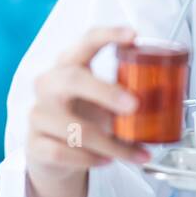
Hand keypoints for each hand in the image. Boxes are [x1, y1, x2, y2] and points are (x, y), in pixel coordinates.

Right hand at [26, 25, 153, 191]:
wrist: (51, 155)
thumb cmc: (81, 119)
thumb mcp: (102, 104)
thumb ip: (125, 99)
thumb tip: (161, 103)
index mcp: (68, 66)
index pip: (85, 42)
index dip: (108, 35)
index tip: (132, 35)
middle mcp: (49, 85)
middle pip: (72, 79)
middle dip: (105, 92)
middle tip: (134, 105)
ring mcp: (38, 114)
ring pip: (75, 128)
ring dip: (110, 144)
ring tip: (131, 152)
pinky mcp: (34, 144)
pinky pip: (63, 153)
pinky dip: (90, 159)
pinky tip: (105, 161)